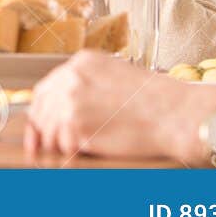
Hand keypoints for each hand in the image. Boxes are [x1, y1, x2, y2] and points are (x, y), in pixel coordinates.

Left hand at [26, 50, 213, 163]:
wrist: (174, 113)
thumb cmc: (156, 99)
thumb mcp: (116, 75)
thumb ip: (89, 84)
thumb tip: (68, 105)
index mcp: (82, 62)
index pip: (46, 87)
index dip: (42, 110)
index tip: (41, 125)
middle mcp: (71, 77)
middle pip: (41, 108)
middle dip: (43, 129)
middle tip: (47, 146)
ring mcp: (71, 101)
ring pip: (47, 129)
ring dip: (58, 144)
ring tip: (77, 150)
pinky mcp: (76, 125)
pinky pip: (61, 146)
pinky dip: (70, 154)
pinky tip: (86, 153)